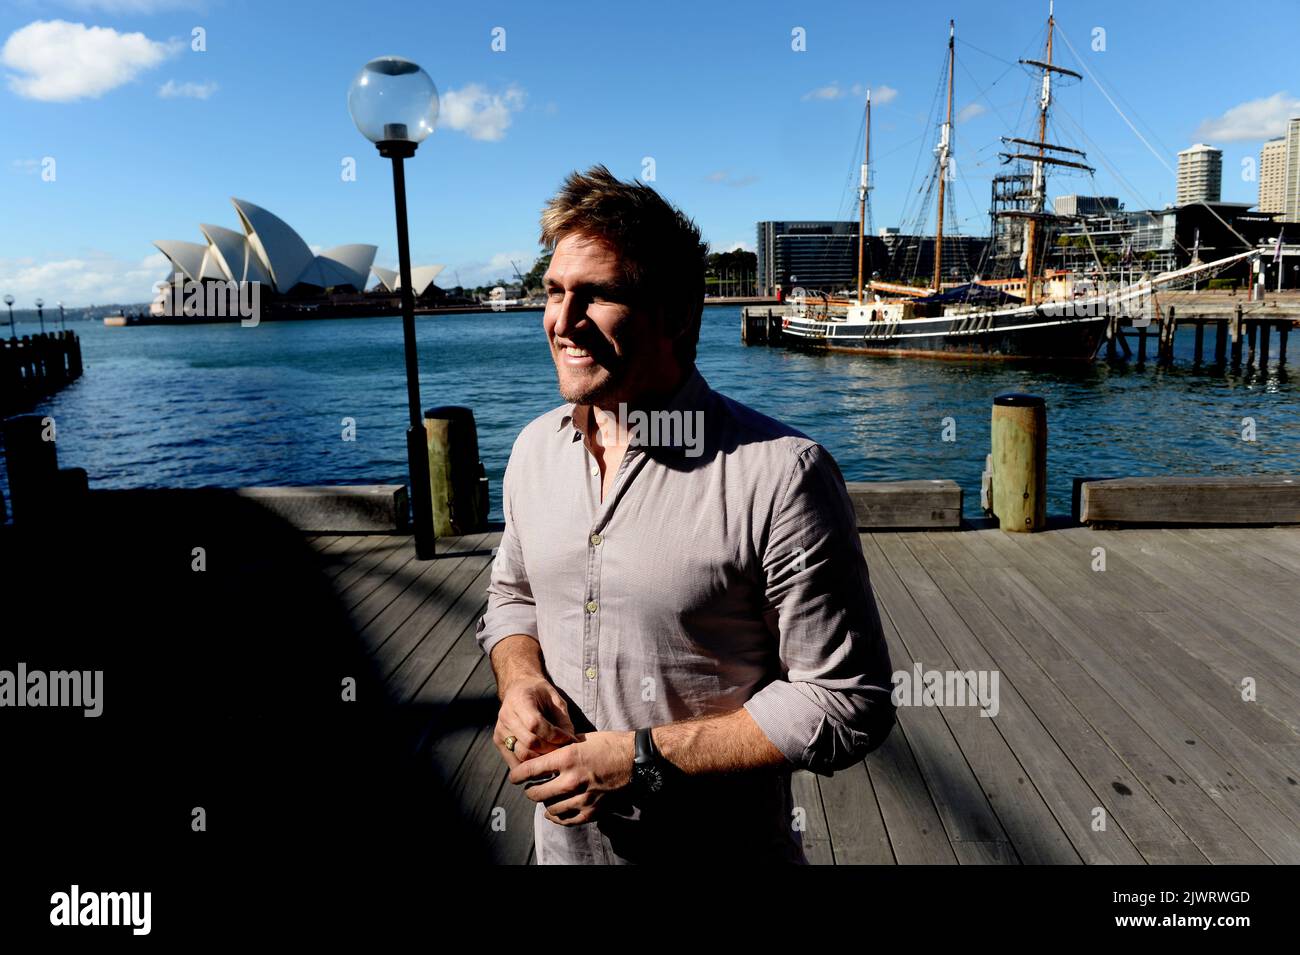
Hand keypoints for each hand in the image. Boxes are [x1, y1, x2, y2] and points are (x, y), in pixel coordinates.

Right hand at [493, 677, 577, 768]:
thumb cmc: (540, 694)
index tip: (569, 739)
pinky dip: (529, 765)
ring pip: (522, 753)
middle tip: (564, 751)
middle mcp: (506, 715)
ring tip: (555, 758)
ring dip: (541, 759)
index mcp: (520, 700)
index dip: (555, 735)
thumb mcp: (555, 699)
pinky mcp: (498, 741)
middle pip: (529, 742)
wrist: (518, 689)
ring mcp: (500, 730)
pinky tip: (542, 763)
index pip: (536, 724)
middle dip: (550, 749)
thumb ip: (563, 719)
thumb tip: (571, 741)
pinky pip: (513, 760)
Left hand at [509, 730, 635, 825]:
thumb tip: (543, 757)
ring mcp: (582, 797)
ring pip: (550, 808)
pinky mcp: (592, 810)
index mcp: (566, 757)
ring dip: (544, 803)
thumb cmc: (609, 744)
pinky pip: (567, 819)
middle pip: (536, 793)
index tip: (513, 777)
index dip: (517, 775)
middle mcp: (571, 779)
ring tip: (544, 798)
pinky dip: (558, 817)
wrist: (635, 760)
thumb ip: (561, 750)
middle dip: (529, 791)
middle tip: (528, 788)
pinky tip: (554, 813)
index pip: (530, 770)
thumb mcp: (581, 740)